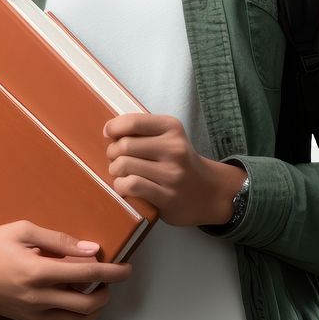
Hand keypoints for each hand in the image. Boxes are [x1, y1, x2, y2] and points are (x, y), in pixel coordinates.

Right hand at [0, 220, 132, 319]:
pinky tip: (81, 306)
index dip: (111, 272)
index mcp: (38, 271)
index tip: (127, 268)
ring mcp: (34, 315)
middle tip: (111, 277)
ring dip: (95, 308)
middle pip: (87, 304)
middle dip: (107, 291)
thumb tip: (90, 249)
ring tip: (97, 290)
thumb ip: (59, 240)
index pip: (85, 274)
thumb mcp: (22, 230)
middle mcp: (38, 298)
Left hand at [103, 113, 245, 226]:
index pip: (133, 122)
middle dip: (112, 153)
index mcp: (172, 128)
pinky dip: (121, 186)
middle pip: (124, 145)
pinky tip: (126, 187)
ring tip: (121, 174)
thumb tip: (109, 131)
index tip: (109, 134)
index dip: (113, 127)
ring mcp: (172, 174)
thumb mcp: (169, 138)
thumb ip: (144, 131)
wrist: (209, 192)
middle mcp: (174, 148)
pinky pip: (132, 186)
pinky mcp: (168, 197)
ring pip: (125, 166)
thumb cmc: (180, 163)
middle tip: (117, 159)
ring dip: (115, 171)